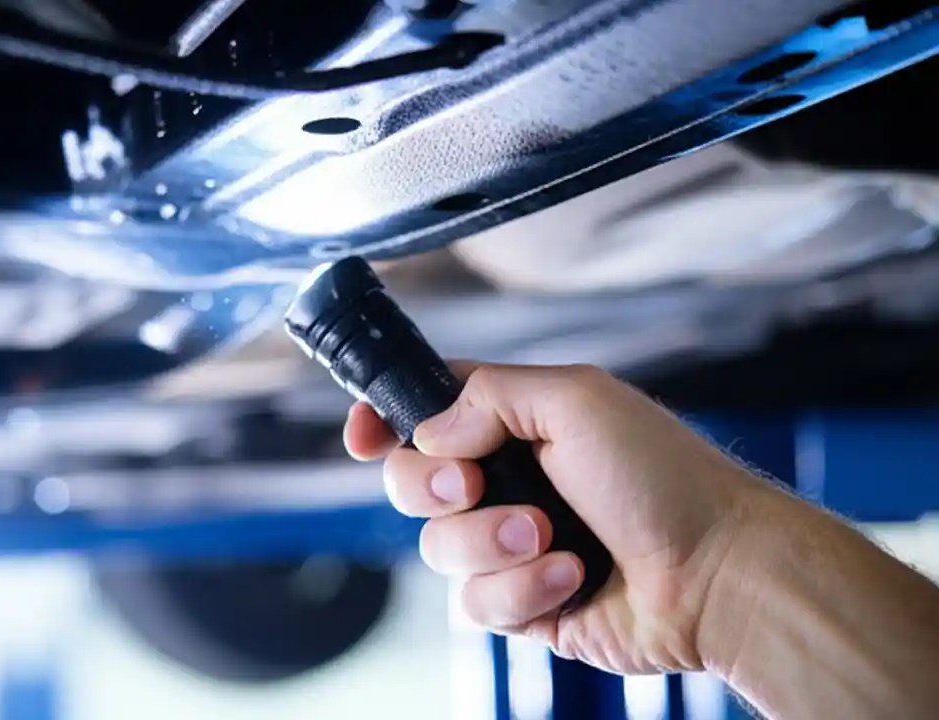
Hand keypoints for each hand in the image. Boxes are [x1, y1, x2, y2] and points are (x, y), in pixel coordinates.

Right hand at [345, 362, 775, 674]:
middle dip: (432, 487)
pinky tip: (572, 578)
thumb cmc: (663, 477)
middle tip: (476, 485)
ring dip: (490, 544)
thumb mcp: (575, 398)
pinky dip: (520, 591)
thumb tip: (430, 433)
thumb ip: (486, 394)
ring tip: (552, 540)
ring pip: (435, 549)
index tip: (364, 435)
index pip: (421, 411)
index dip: (381, 420)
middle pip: (407, 481)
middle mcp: (504, 480)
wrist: (716, 574)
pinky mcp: (521, 603)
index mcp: (511, 421)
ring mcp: (508, 544)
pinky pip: (473, 603)